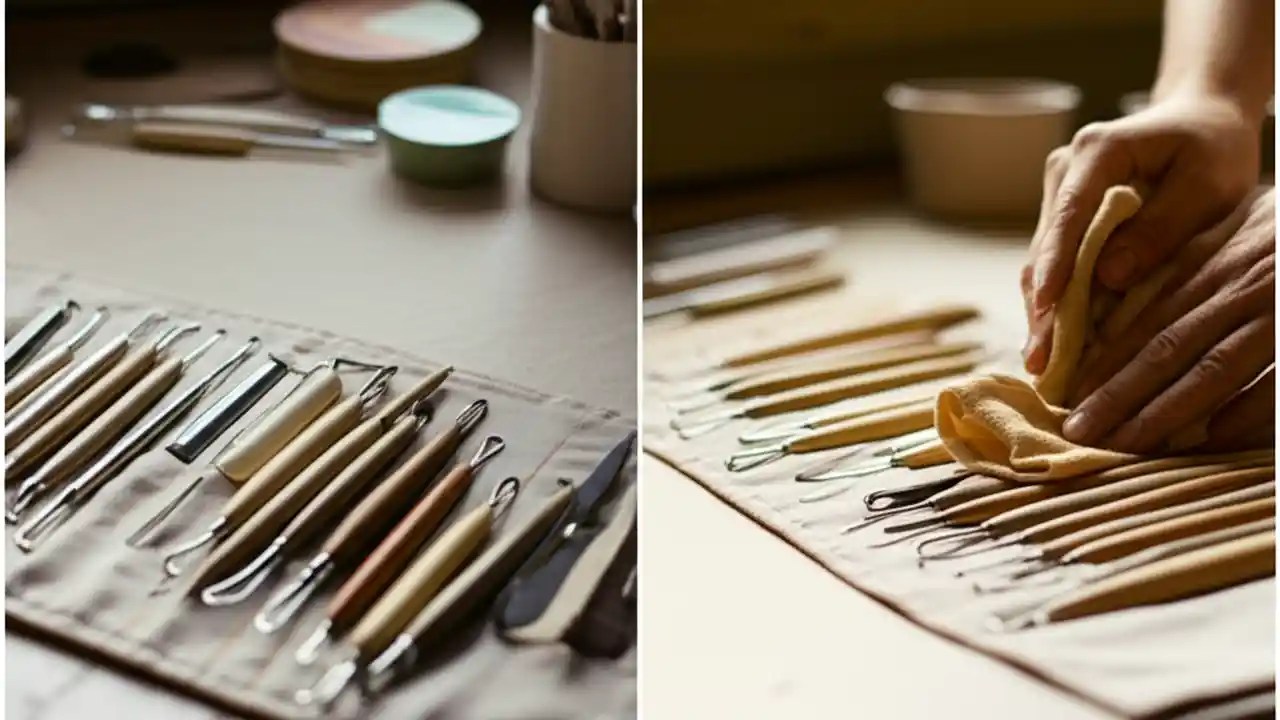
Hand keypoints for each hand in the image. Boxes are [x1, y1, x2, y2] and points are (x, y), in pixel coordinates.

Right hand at [1022, 94, 1261, 373]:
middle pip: (1047, 246)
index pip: (1069, 215)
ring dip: (1044, 310)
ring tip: (1042, 363)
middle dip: (1042, 306)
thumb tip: (1108, 278)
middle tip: (1041, 360)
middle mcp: (1066, 169)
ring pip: (1044, 258)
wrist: (1202, 118)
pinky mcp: (1065, 213)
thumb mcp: (1207, 185)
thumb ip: (1161, 229)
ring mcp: (1059, 191)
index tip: (1044, 307)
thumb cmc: (1213, 147)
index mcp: (1099, 152)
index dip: (1054, 265)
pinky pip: (1057, 261)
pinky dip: (1058, 300)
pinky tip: (1055, 340)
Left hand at [1063, 188, 1274, 452]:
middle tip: (1078, 430)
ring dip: (1163, 412)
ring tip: (1124, 445)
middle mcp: (1248, 284)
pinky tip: (1209, 440)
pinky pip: (1278, 385)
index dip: (1107, 355)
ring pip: (1213, 370)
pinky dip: (1245, 413)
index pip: (1151, 315)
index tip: (1069, 388)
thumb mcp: (1251, 223)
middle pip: (1170, 347)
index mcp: (1225, 259)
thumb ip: (1198, 258)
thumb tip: (1122, 292)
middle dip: (1118, 393)